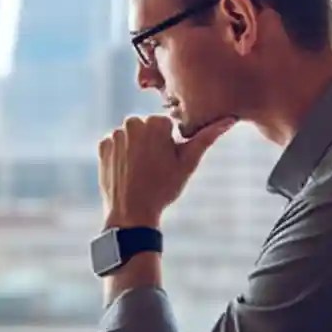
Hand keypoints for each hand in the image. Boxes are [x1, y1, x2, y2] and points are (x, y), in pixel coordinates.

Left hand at [98, 115, 236, 227]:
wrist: (132, 212)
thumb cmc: (163, 188)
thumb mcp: (188, 163)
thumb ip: (206, 138)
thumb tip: (229, 119)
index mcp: (155, 122)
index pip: (166, 126)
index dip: (169, 144)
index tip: (166, 161)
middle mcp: (132, 123)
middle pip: (147, 128)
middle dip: (152, 142)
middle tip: (154, 167)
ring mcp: (115, 134)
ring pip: (131, 135)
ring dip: (136, 148)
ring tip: (141, 170)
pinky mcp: (103, 146)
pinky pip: (116, 144)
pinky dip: (121, 154)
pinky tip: (127, 171)